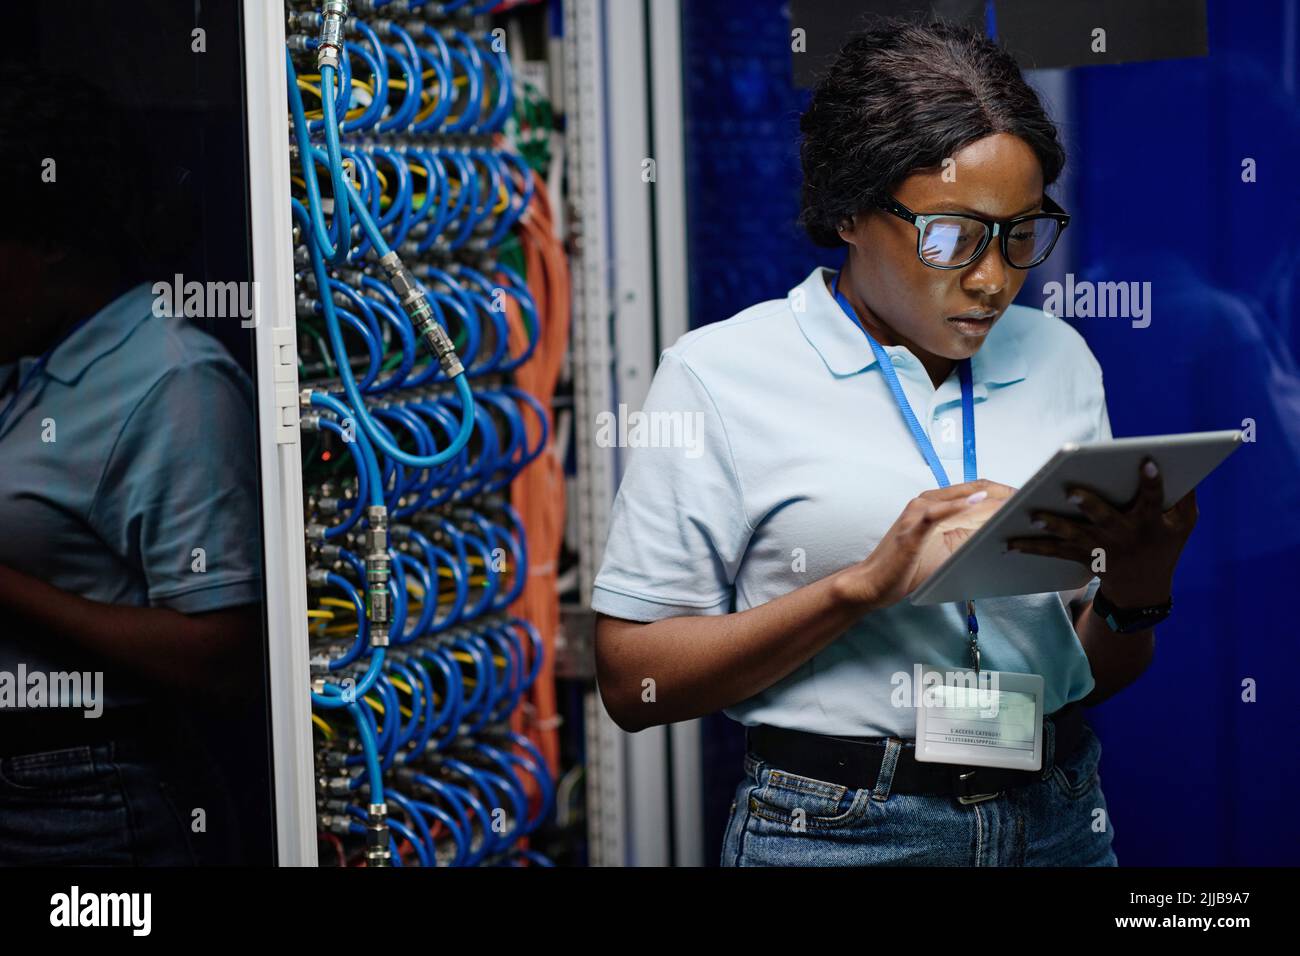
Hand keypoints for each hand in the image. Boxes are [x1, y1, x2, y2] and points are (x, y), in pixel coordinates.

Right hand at [840, 479, 1016, 609]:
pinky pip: (937, 513)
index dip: (1005, 491)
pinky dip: (959, 507)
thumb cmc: (906, 569)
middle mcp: (925, 502)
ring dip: (991, 499)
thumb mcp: (945, 550)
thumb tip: (1002, 532)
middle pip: (974, 489)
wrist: (871, 584)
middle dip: (1006, 493)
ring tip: (1018, 500)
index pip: (976, 490)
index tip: (1031, 498)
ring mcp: (917, 513)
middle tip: (1035, 498)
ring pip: (960, 499)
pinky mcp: (912, 529)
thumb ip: (968, 535)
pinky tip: (979, 503)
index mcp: (934, 504)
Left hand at [1006, 458, 1197, 606]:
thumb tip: (1183, 460)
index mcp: (1151, 523)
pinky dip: (1030, 547)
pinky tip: (1008, 543)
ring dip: (1054, 526)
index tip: (1147, 461)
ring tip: (1035, 516)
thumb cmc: (1164, 544)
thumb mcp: (1184, 523)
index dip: (1152, 482)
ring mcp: (1099, 547)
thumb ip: (1185, 496)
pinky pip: (1052, 551)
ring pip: (1074, 536)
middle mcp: (1123, 535)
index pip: (1153, 499)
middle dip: (1090, 505)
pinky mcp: (1080, 555)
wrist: (1142, 590)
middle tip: (1071, 490)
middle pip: (1106, 518)